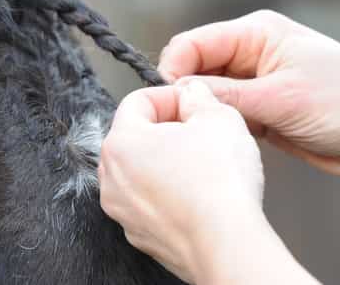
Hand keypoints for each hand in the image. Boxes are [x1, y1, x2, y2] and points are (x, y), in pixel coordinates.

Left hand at [98, 81, 268, 282]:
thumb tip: (191, 93)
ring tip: (203, 165)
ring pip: (142, 172)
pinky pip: (151, 203)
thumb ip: (198, 97)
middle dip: (167, 130)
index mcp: (121, 142)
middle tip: (200, 132)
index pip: (136, 102)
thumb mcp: (218, 117)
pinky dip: (169, 195)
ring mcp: (123, 211)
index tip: (192, 102)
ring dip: (167, 163)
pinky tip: (199, 195)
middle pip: (135, 137)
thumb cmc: (220, 183)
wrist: (227, 245)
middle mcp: (112, 178)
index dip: (169, 96)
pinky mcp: (141, 235)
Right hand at [158, 10, 339, 178]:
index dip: (174, 69)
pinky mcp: (260, 110)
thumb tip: (177, 92)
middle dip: (185, 93)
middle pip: (196, 68)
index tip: (167, 100)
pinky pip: (224, 115)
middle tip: (179, 124)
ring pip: (207, 95)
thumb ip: (226, 95)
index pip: (194, 43)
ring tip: (202, 134)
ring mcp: (255, 82)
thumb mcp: (280, 98)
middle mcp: (251, 53)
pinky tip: (221, 141)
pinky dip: (219, 127)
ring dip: (203, 113)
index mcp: (256, 33)